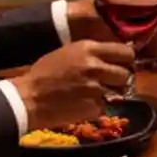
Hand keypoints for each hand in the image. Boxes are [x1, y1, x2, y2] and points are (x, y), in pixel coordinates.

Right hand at [10, 40, 134, 130]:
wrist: (30, 98)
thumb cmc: (45, 73)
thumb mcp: (69, 52)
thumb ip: (92, 53)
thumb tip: (114, 56)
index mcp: (89, 48)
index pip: (125, 52)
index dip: (126, 59)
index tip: (123, 64)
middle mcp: (95, 67)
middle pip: (126, 73)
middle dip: (120, 78)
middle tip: (110, 82)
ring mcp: (96, 88)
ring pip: (120, 91)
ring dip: (112, 93)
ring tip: (96, 93)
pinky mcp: (94, 107)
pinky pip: (106, 106)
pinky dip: (98, 107)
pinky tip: (84, 104)